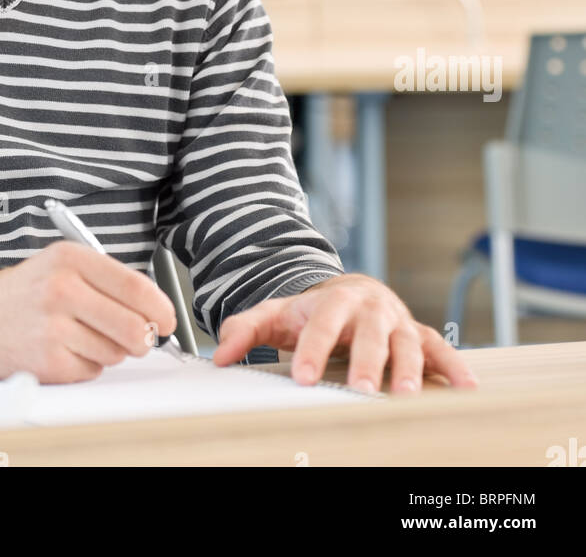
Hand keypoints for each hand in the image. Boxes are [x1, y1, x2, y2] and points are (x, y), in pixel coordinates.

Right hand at [0, 242, 176, 382]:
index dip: (160, 307)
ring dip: (111, 350)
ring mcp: (53, 328)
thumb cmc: (28, 291)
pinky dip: (88, 364)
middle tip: (141, 338)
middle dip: (144, 337)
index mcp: (71, 259)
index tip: (169, 320)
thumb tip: (153, 309)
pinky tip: (68, 349)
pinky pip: (92, 370)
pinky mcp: (47, 361)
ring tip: (85, 336)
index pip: (133, 285)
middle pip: (132, 325)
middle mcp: (62, 290)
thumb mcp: (63, 264)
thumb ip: (107, 280)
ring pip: (115, 351)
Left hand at [212, 273, 478, 394]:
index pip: (323, 321)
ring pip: (406, 341)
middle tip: (361, 390)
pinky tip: (466, 387)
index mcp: (334, 299)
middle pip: (370, 332)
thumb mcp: (277, 314)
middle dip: (366, 361)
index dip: (314, 347)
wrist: (350, 291)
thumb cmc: (312, 310)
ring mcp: (397, 319)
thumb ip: (246, 329)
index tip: (304, 377)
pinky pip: (439, 348)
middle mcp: (370, 307)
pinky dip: (454, 365)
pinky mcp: (418, 333)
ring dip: (409, 368)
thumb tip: (219, 356)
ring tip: (406, 396)